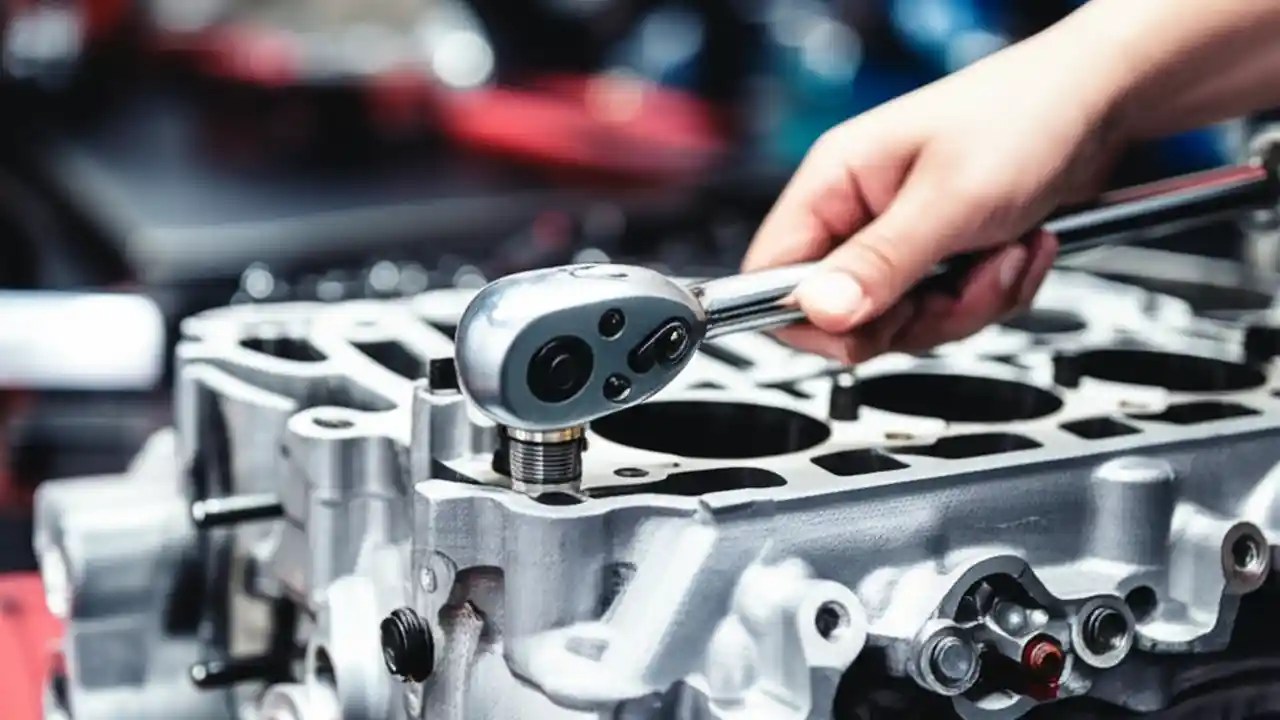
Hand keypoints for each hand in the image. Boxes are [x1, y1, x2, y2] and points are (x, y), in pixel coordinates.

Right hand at [742, 33, 1126, 363]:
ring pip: (902, 322)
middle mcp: (858, 214)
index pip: (773, 275)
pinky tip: (1019, 251)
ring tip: (1005, 252)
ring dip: (967, 303)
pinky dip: (992, 295)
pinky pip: (946, 313)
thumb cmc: (1025, 116)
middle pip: (846, 315)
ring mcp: (900, 239)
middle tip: (958, 280)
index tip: (868, 323)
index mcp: (834, 184)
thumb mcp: (951, 200)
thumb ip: (881, 263)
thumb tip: (817, 311)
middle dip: (916, 314)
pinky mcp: (941, 258)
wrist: (1102, 102)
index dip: (812, 316)